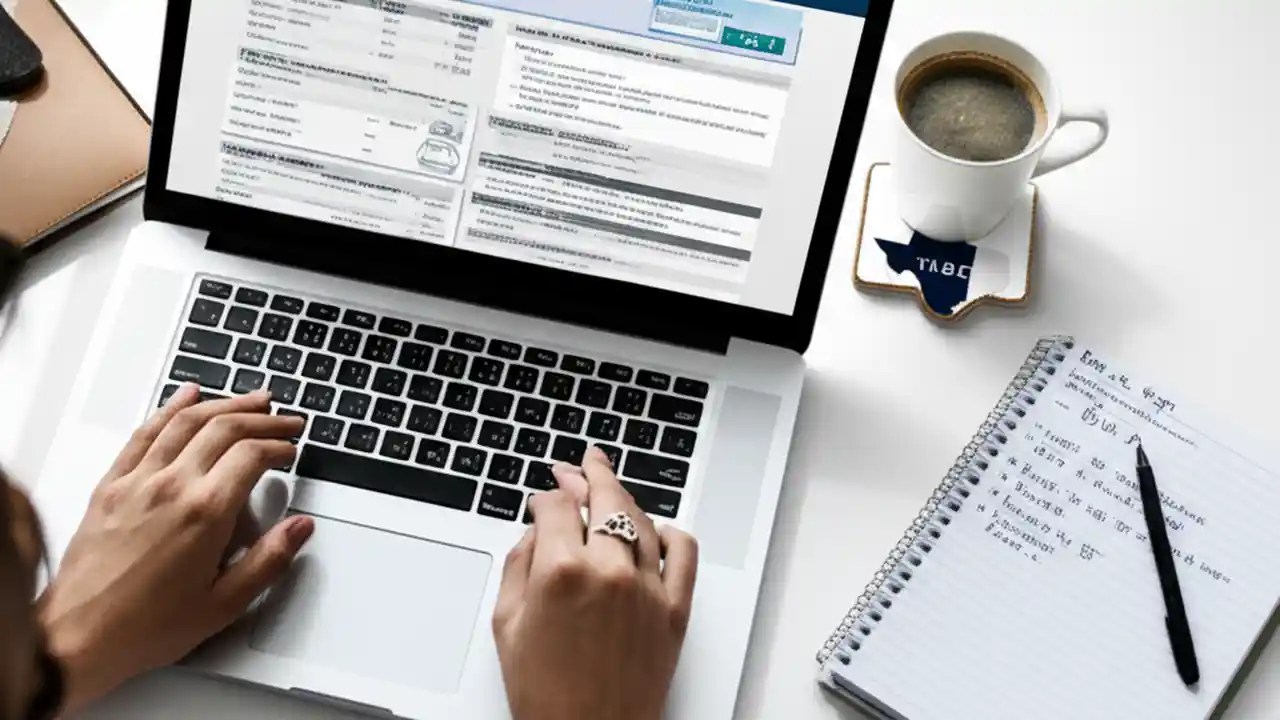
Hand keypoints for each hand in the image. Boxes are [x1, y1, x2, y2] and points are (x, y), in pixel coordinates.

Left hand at [38, 385, 313, 713]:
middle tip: (284, 420)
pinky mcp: (111, 486)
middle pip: (224, 428)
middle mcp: (171, 487)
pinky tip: (186, 395)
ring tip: (251, 399)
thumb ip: (268, 560)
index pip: (252, 455)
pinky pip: (143, 433)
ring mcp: (137, 482)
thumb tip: (300, 527)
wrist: (77, 638)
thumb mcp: (224, 604)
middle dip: (262, 418)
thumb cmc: (145, 627)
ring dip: (224, 404)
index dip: (279, 446)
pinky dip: (169, 408)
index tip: (291, 451)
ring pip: (186, 421)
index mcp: (204, 514)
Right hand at [493, 448, 697, 719]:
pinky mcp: (675, 610)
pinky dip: (670, 534)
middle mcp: (609, 571)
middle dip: (590, 474)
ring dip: (625, 498)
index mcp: (562, 571)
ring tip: (613, 489)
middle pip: (607, 497)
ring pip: (642, 519)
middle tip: (584, 463)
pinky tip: (656, 529)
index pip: (559, 504)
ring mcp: (647, 588)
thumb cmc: (545, 695)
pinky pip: (684, 553)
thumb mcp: (507, 625)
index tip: (543, 499)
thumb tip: (534, 534)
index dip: (548, 495)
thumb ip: (518, 567)